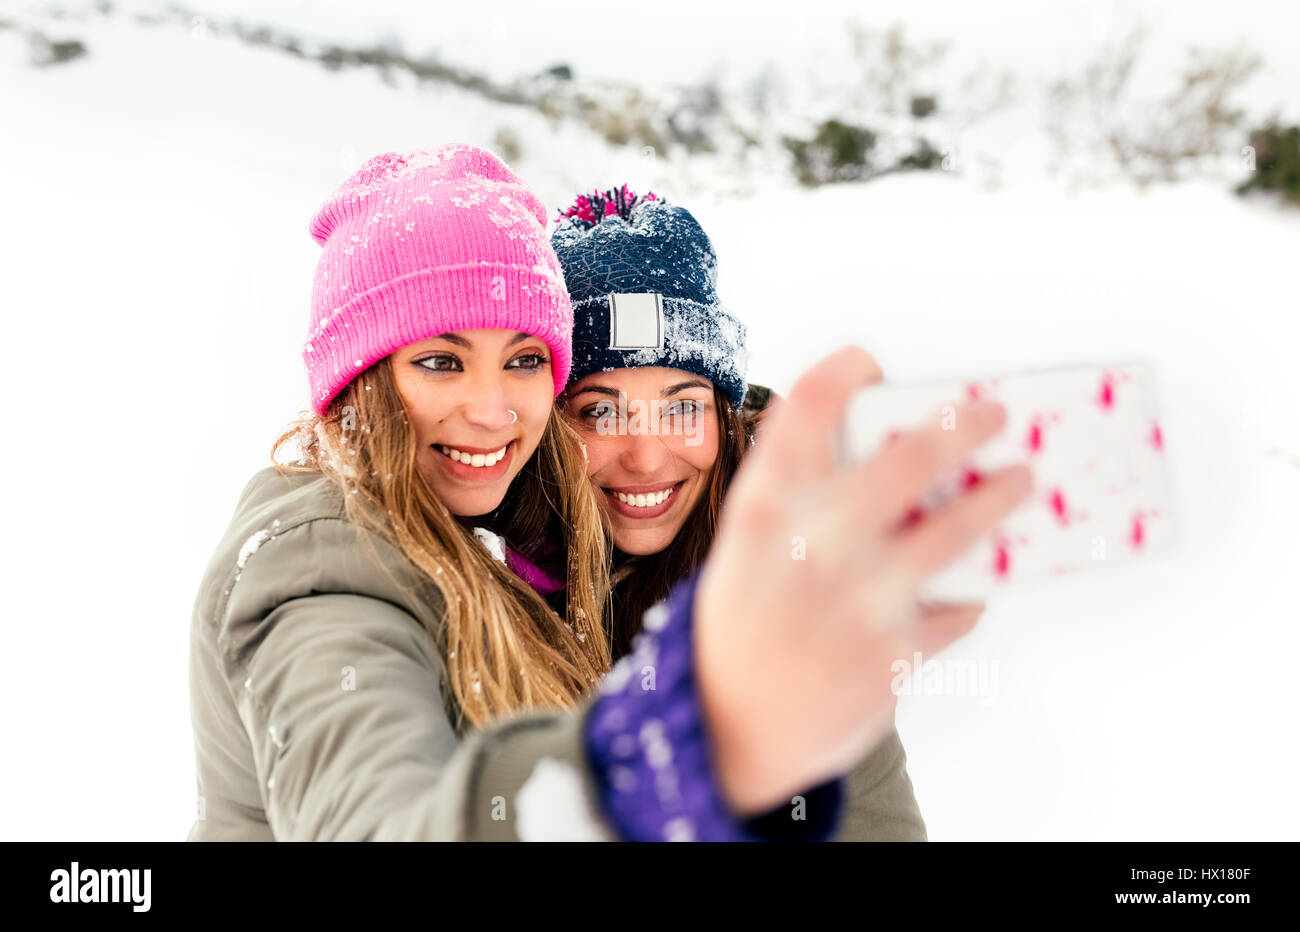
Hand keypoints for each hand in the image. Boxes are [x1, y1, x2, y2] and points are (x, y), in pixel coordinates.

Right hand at [693, 346, 1031, 815]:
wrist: (722, 731)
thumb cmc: (740, 623)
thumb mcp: (748, 549)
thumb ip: (802, 500)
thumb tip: (897, 458)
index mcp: (764, 507)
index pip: (807, 406)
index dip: (846, 370)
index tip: (871, 363)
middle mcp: (812, 542)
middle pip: (908, 455)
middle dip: (962, 424)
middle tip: (990, 412)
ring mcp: (859, 599)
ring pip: (957, 529)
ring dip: (1000, 496)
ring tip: (1022, 480)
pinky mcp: (894, 654)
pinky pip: (957, 608)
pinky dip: (966, 595)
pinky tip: (964, 592)